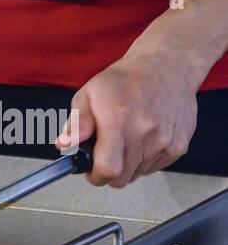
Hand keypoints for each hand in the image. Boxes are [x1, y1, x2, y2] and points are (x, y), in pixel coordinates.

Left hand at [55, 54, 198, 186]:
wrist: (167, 66)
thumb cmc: (127, 80)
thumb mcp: (89, 95)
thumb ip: (76, 123)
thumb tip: (65, 144)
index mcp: (119, 122)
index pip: (108, 170)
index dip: (95, 176)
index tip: (91, 170)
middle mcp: (146, 133)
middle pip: (122, 178)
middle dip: (109, 172)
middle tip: (105, 154)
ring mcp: (165, 141)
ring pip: (138, 174)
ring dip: (127, 165)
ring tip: (125, 140)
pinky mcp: (179, 145)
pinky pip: (155, 168)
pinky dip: (145, 160)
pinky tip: (142, 140)